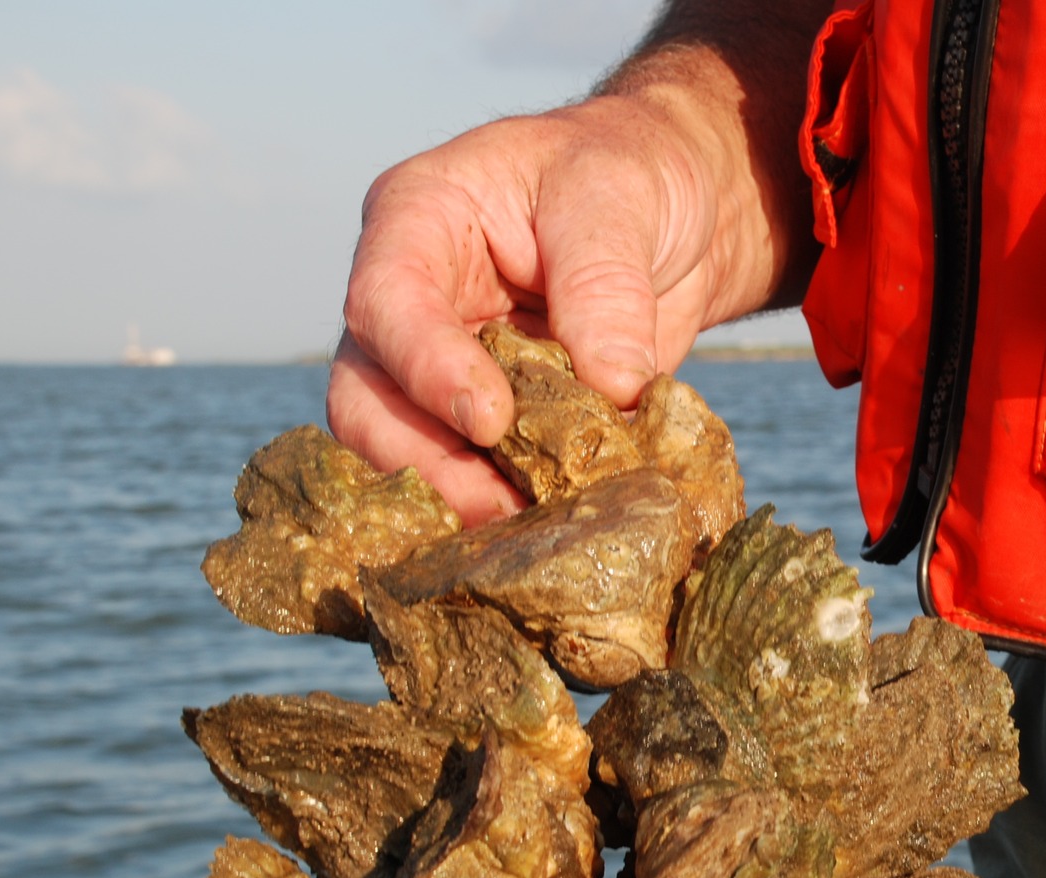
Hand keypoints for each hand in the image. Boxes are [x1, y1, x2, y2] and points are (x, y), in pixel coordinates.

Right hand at [327, 81, 783, 524]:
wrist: (676, 212)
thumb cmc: (628, 173)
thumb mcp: (619, 197)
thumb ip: (605, 285)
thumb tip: (611, 388)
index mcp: (419, 220)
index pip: (388, 301)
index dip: (426, 369)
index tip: (492, 422)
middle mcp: (412, 303)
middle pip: (369, 398)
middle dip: (427, 464)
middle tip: (501, 513)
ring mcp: (444, 369)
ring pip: (410, 454)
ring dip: (465, 502)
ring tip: (530, 538)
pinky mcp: (492, 423)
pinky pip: (477, 477)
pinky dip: (512, 511)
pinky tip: (554, 535)